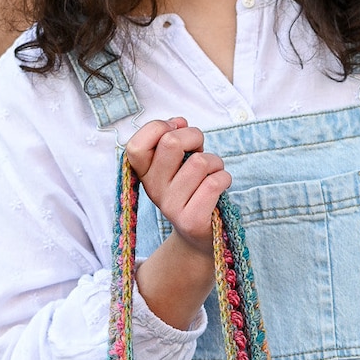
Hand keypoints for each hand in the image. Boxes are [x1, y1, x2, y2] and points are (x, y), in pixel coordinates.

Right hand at [127, 118, 231, 330]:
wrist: (200, 237)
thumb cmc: (192, 189)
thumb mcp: (176, 163)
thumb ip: (172, 139)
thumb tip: (179, 122)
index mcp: (144, 174)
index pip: (135, 146)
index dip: (157, 128)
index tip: (174, 129)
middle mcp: (153, 190)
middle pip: (171, 143)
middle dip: (193, 136)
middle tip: (199, 148)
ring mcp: (171, 207)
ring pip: (199, 162)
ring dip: (215, 161)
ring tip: (213, 172)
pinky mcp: (192, 220)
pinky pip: (214, 183)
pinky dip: (224, 178)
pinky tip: (221, 185)